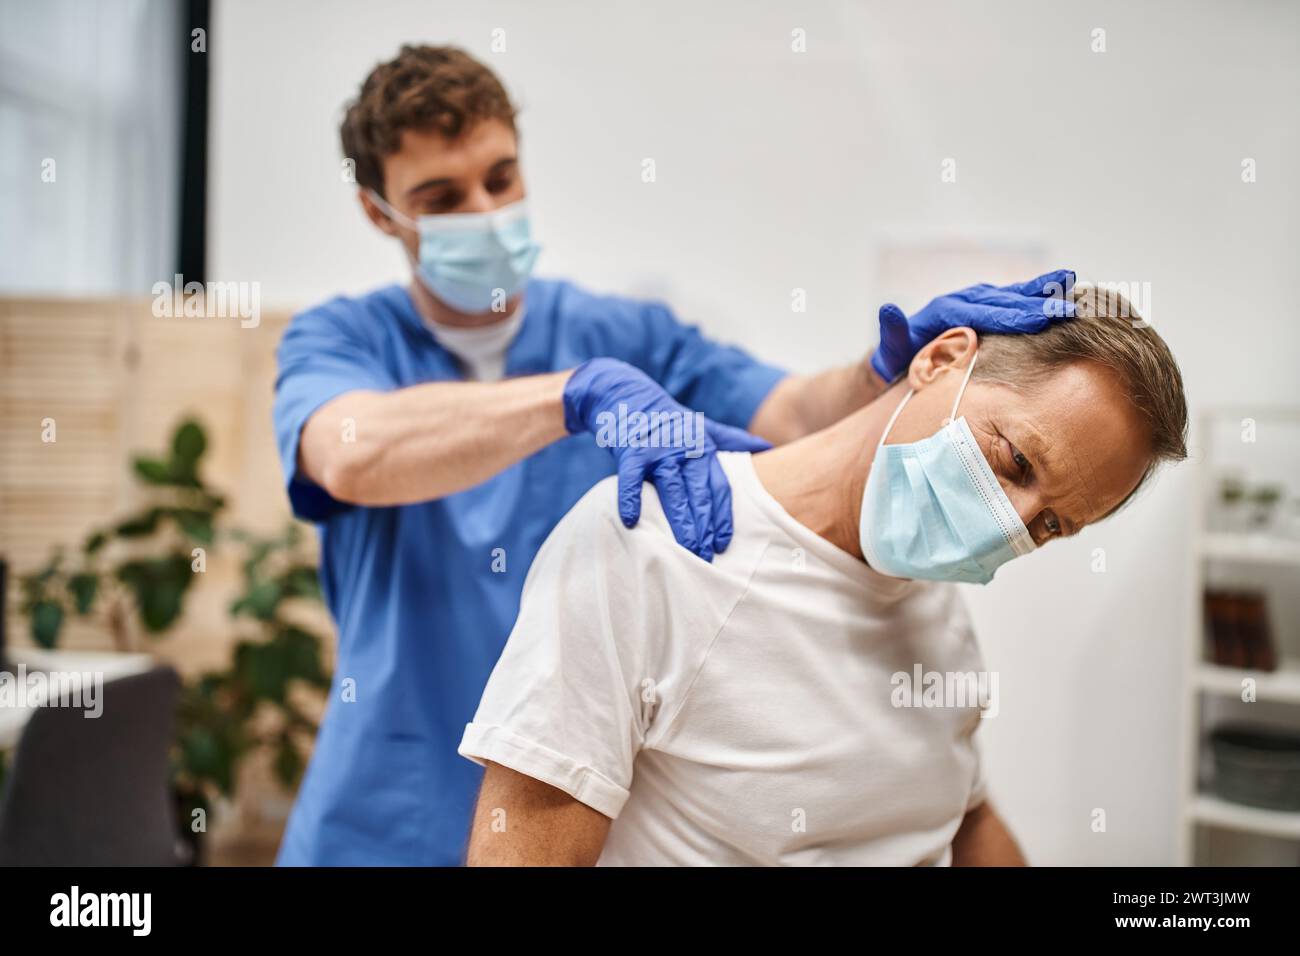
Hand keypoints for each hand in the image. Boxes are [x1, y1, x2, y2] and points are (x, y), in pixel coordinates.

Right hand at [562, 358, 770, 560]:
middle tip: (707, 557)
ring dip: (679, 521)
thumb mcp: (702, 426)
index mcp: (704, 448)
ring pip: (672, 490)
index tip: (724, 543)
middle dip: (705, 527)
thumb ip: (733, 439)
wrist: (626, 393)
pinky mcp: (630, 450)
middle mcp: (685, 450)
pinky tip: (632, 520)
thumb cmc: (667, 418)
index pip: (719, 487)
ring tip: (684, 550)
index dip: (723, 516)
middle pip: (699, 494)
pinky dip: (630, 498)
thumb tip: (768, 446)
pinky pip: (630, 478)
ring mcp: (658, 450)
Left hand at [870, 269, 1075, 382]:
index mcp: (943, 311)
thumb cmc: (898, 359)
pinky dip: (1038, 292)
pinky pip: (1014, 298)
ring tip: (1073, 287)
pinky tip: (1066, 286)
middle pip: (1001, 301)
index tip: (1037, 318)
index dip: (1009, 315)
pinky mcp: (987, 307)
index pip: (980, 311)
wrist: (900, 356)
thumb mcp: (892, 348)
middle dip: (1033, 305)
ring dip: (1041, 292)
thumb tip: (887, 308)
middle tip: (1067, 311)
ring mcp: (976, 302)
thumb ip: (893, 331)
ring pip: (1011, 294)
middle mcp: (962, 301)